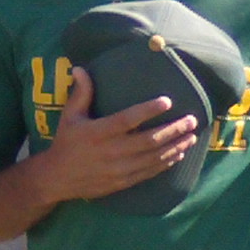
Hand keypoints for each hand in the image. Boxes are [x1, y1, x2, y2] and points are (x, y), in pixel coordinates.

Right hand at [35, 64, 198, 205]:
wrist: (57, 179)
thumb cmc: (66, 143)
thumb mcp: (70, 116)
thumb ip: (81, 93)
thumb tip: (80, 68)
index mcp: (99, 132)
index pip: (127, 119)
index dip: (148, 110)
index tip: (167, 101)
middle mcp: (111, 151)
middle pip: (149, 140)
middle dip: (173, 130)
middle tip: (191, 120)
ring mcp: (119, 169)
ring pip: (153, 158)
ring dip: (175, 147)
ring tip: (192, 136)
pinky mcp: (123, 182)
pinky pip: (149, 172)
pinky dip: (166, 163)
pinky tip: (178, 154)